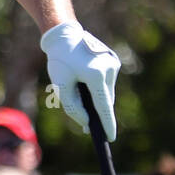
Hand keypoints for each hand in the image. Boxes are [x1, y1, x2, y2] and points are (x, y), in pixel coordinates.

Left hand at [40, 21, 119, 141]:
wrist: (65, 35)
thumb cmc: (61, 60)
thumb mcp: (60, 85)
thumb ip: (72, 107)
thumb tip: (86, 123)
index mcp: (96, 76)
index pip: (103, 107)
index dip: (107, 124)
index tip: (110, 138)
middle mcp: (109, 70)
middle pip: (105, 100)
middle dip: (98, 113)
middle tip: (90, 129)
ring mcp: (113, 64)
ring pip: (106, 91)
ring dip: (97, 98)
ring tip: (83, 100)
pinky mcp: (113, 61)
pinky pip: (106, 81)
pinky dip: (98, 87)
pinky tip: (87, 85)